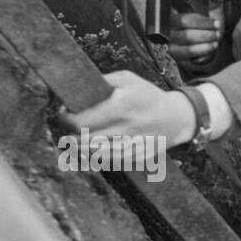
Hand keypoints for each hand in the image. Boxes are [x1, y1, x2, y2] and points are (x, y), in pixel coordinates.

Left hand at [63, 70, 194, 146]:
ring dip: (80, 148)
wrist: (177, 118)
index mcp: (122, 106)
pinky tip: (91, 150)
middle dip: (70, 135)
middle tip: (65, 130)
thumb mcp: (128, 79)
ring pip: (95, 154)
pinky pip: (109, 162)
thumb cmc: (148, 96)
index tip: (62, 114)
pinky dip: (96, 157)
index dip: (65, 119)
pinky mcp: (137, 158)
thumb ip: (103, 81)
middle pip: (85, 140)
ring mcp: (133, 146)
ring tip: (74, 141)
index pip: (82, 121)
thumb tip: (76, 86)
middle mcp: (127, 128)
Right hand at [167, 0, 225, 66]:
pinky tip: (211, 47)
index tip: (216, 23)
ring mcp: (172, 43)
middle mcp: (172, 30)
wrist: (207, 54)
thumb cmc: (207, 35)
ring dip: (205, 39)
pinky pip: (188, 51)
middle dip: (205, 30)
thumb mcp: (213, 18)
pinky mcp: (177, 55)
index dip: (203, 21)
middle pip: (185, 26)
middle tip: (216, 33)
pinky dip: (203, 49)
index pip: (186, 17)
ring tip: (215, 40)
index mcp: (178, 18)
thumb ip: (215, 4)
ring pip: (187, 38)